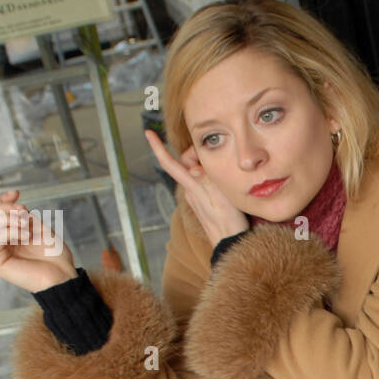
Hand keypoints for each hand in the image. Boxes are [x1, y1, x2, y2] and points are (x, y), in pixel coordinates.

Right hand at [0, 191, 76, 292]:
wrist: (62, 274)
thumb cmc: (54, 255)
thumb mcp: (38, 227)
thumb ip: (22, 215)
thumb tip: (11, 199)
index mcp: (8, 238)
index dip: (3, 201)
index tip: (16, 193)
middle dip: (5, 209)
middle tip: (24, 211)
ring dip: (10, 221)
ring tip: (27, 228)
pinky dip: (10, 231)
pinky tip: (24, 236)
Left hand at [145, 129, 249, 248]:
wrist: (231, 245)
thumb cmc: (228, 223)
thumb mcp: (220, 198)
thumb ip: (206, 179)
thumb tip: (194, 166)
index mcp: (192, 186)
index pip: (170, 163)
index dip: (158, 147)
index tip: (148, 133)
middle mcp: (190, 190)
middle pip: (186, 162)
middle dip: (196, 153)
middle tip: (216, 156)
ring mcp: (196, 196)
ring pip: (196, 170)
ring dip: (206, 164)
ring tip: (223, 170)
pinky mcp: (203, 202)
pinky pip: (202, 181)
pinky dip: (210, 175)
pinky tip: (223, 181)